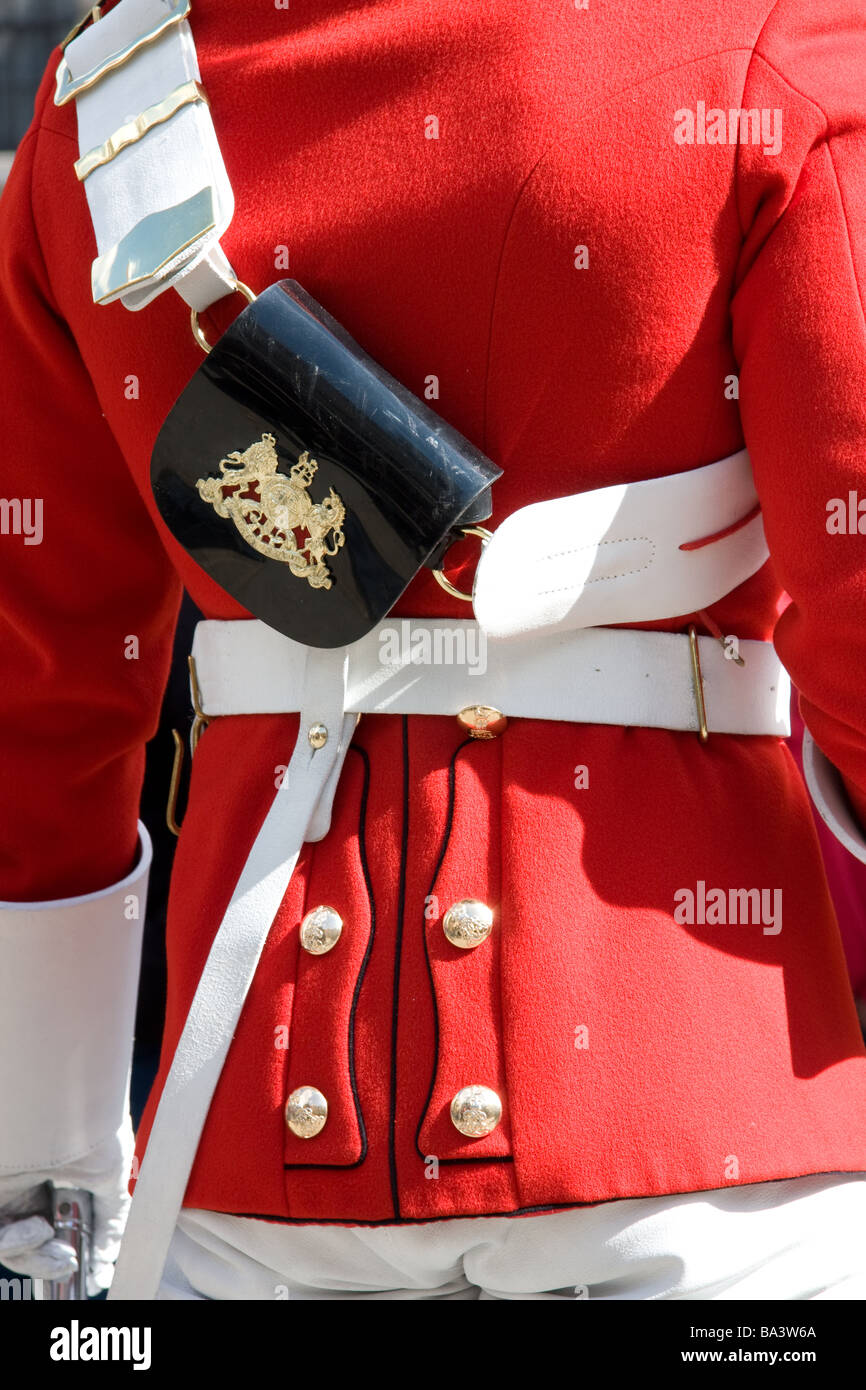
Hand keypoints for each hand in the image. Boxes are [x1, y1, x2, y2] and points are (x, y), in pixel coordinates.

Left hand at [0, 1117, 133, 1295]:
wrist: (63, 1107)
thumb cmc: (89, 1126)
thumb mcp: (111, 1175)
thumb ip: (113, 1217)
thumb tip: (110, 1253)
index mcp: (62, 1174)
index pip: (68, 1221)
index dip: (81, 1247)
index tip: (95, 1273)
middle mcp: (33, 1183)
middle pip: (40, 1238)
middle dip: (57, 1260)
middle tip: (76, 1267)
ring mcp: (10, 1192)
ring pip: (17, 1245)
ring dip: (40, 1258)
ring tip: (62, 1253)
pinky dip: (18, 1244)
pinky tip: (39, 1229)